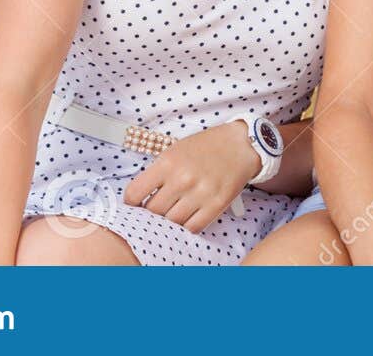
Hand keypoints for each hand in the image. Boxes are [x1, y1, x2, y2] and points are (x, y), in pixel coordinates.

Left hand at [122, 120, 256, 233]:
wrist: (241, 144)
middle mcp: (182, 179)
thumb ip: (157, 173)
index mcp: (168, 162)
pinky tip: (187, 217)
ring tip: (173, 212)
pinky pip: (193, 227)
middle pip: (153, 212)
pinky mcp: (216, 204)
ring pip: (172, 222)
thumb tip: (140, 199)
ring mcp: (200, 193)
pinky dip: (187, 226)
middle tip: (156, 209)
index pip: (134, 194)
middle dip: (151, 213)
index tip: (136, 204)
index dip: (131, 202)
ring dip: (169, 221)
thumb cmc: (207, 147)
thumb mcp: (175, 150)